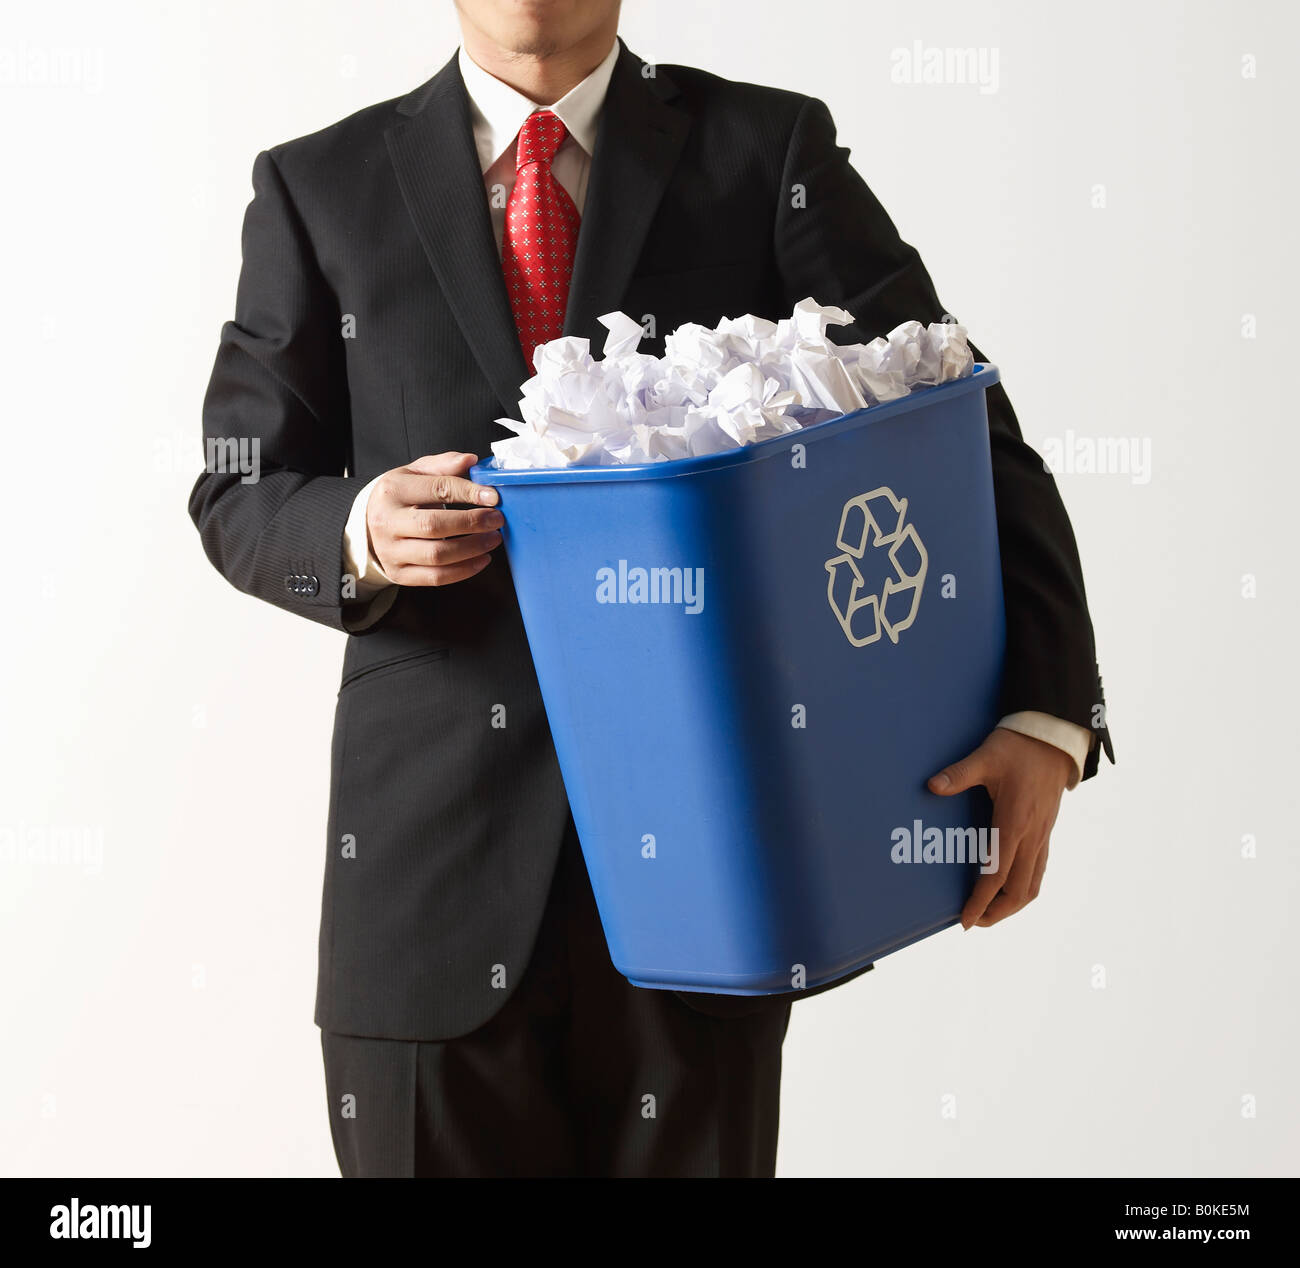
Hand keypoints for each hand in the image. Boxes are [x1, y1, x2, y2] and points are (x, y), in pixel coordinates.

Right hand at [365, 452, 502, 585]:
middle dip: (472, 523)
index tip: (493, 497)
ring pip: (437, 555)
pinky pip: (436, 577)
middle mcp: (387, 522)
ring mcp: (390, 551)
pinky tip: (482, 559)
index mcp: (392, 491)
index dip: (469, 492)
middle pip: (435, 525)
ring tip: (493, 539)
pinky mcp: (399, 573)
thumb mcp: (415, 473)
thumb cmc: (399, 497)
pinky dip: (464, 570)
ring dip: (473, 548)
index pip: (436, 489)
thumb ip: (444, 465)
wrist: (368, 524)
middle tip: (497, 520)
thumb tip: (471, 460)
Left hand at [927, 727, 1074, 928]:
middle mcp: (1031, 835)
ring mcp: (1042, 836)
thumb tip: (932, 786)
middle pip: (1018, 890)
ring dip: (1012, 905)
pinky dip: (1025, 888)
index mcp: (1014, 822)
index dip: (981, 901)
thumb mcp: (986, 757)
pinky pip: (1039, 870)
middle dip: (996, 912)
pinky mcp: (1046, 832)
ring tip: (989, 913)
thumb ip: (959, 774)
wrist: (1052, 738)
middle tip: (973, 922)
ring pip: (1033, 885)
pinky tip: (1010, 890)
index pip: (997, 875)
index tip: (966, 920)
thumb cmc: (1017, 747)